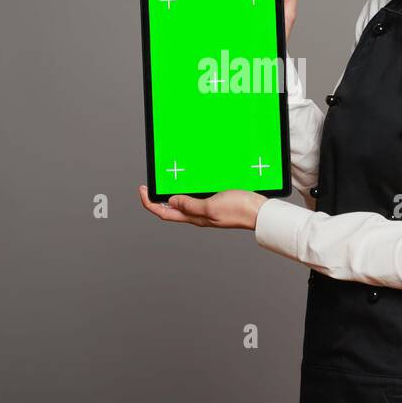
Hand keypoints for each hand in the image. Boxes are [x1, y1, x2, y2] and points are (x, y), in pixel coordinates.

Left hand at [138, 185, 266, 230]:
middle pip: (170, 210)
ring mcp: (207, 210)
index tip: (142, 190)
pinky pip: (195, 199)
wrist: (259, 211)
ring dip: (171, 195)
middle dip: (157, 200)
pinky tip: (188, 184)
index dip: (149, 203)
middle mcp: (198, 215)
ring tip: (165, 185)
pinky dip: (186, 192)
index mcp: (194, 218)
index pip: (164, 213)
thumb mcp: (210, 206)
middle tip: (149, 187)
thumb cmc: (238, 210)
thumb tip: (171, 201)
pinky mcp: (216, 203)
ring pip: (182, 204)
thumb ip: (190, 204)